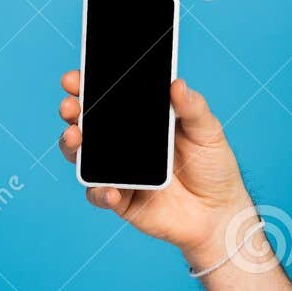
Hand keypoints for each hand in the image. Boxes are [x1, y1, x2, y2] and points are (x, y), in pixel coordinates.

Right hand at [58, 71, 252, 266]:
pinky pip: (100, 195)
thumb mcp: (208, 131)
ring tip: (75, 137)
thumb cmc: (213, 166)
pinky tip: (110, 190)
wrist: (220, 212)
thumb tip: (176, 84)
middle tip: (71, 106)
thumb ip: (193, 108)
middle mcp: (123, 143)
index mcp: (141, 119)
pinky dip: (100, 192)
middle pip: (86, 123)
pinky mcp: (121, 200)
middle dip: (72, 110)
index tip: (74, 78)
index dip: (87, 84)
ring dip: (72, 146)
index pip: (108, 96)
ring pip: (82, 156)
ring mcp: (118, 171)